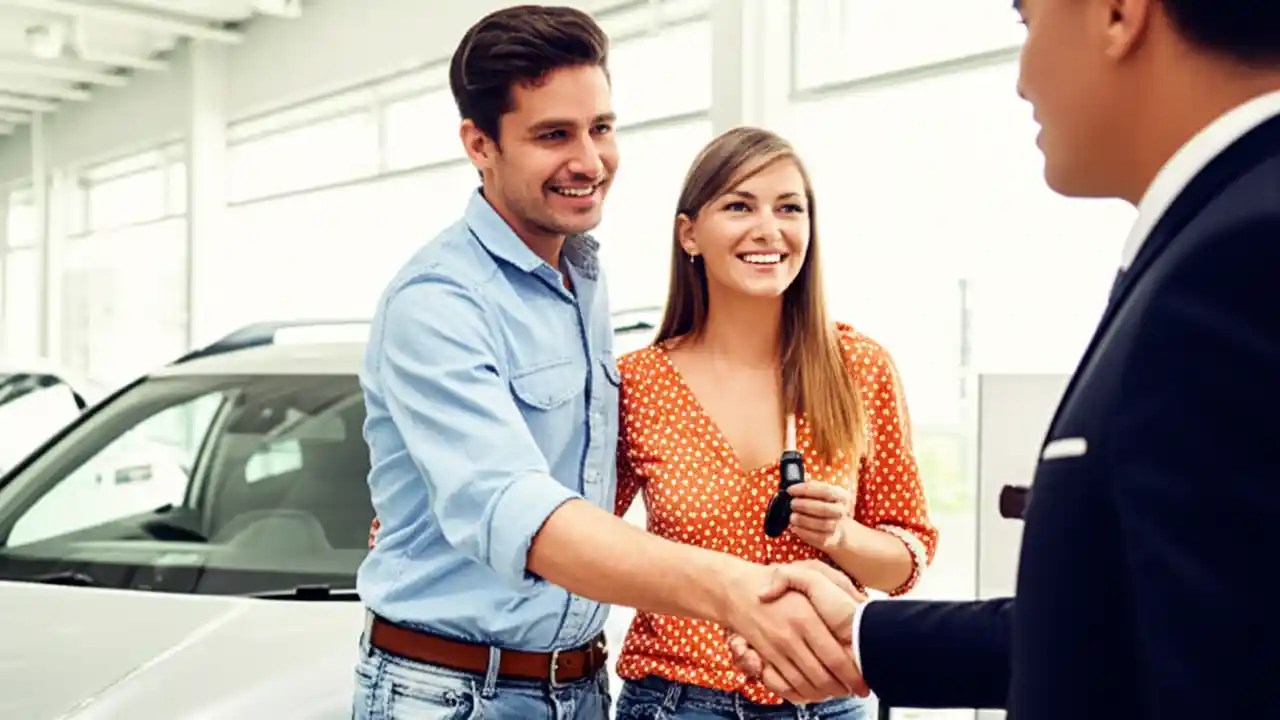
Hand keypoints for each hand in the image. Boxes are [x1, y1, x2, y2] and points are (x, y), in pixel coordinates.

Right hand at [719, 562, 864, 702]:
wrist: (734, 588)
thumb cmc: (776, 578)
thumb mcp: (810, 571)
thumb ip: (838, 584)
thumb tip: (861, 604)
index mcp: (807, 617)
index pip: (837, 658)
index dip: (853, 675)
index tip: (863, 681)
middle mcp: (791, 636)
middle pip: (823, 677)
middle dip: (842, 689)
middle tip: (854, 690)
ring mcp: (776, 648)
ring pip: (804, 685)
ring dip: (823, 694)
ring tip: (837, 692)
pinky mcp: (764, 657)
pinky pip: (783, 685)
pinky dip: (799, 694)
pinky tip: (812, 691)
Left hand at [787, 482, 853, 552]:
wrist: (840, 528)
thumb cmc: (826, 506)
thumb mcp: (824, 494)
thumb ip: (812, 488)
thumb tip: (794, 488)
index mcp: (842, 496)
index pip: (825, 490)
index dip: (806, 490)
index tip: (790, 490)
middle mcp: (842, 511)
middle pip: (824, 509)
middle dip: (804, 506)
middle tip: (792, 504)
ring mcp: (838, 527)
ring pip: (822, 524)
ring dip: (803, 520)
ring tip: (792, 517)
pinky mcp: (831, 540)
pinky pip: (817, 538)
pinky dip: (803, 532)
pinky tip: (794, 528)